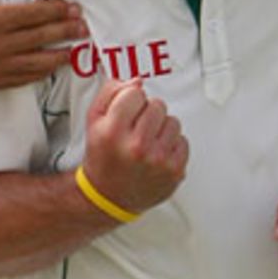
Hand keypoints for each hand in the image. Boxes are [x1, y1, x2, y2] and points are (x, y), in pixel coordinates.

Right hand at [0, 0, 86, 89]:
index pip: (34, 15)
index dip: (57, 11)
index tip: (73, 8)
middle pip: (40, 38)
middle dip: (65, 32)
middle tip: (83, 28)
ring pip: (35, 63)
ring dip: (58, 57)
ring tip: (74, 51)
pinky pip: (20, 79)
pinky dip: (38, 74)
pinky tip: (51, 68)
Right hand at [82, 80, 188, 215]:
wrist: (108, 196)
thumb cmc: (102, 158)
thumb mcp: (94, 122)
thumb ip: (111, 93)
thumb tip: (138, 82)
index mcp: (113, 132)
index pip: (135, 93)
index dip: (131, 100)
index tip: (127, 112)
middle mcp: (137, 147)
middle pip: (157, 104)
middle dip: (147, 113)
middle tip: (136, 129)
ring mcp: (158, 160)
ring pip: (173, 121)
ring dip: (161, 128)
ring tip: (147, 141)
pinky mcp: (175, 171)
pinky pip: (183, 141)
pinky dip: (172, 145)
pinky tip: (156, 153)